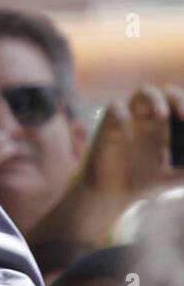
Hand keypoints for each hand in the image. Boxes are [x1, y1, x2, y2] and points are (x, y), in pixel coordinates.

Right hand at [80, 84, 183, 203]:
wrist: (113, 194)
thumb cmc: (143, 182)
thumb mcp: (175, 177)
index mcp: (167, 127)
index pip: (180, 104)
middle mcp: (149, 118)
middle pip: (165, 92)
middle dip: (177, 97)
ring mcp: (130, 119)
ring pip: (142, 92)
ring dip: (155, 99)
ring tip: (163, 115)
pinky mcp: (109, 124)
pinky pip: (115, 108)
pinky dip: (123, 118)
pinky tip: (129, 136)